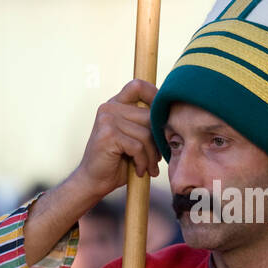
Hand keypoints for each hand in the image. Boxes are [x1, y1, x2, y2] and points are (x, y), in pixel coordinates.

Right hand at [70, 79, 160, 199]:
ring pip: (146, 134)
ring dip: (152, 156)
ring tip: (149, 167)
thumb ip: (146, 123)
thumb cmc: (118, 161)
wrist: (94, 181)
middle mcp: (109, 108)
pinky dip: (143, 162)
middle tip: (158, 158)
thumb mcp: (134, 138)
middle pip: (149, 116)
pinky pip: (138, 147)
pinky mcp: (108, 135)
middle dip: (158, 141)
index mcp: (116, 104)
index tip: (163, 119)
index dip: (155, 96)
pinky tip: (140, 170)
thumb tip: (173, 116)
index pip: (138, 86)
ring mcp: (107, 120)